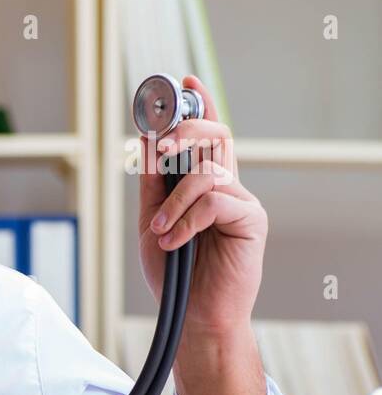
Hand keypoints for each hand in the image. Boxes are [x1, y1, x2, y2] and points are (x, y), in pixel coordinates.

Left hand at [137, 75, 267, 336]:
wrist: (191, 315)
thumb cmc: (174, 273)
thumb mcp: (151, 222)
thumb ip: (151, 184)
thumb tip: (144, 140)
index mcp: (204, 185)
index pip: (207, 135)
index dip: (200, 104)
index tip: (186, 79)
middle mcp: (227, 186)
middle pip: (215, 136)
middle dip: (183, 133)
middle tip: (159, 150)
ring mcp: (241, 202)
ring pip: (206, 173)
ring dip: (173, 201)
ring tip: (160, 231)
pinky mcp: (251, 220)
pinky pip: (215, 201)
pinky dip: (186, 220)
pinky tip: (174, 242)